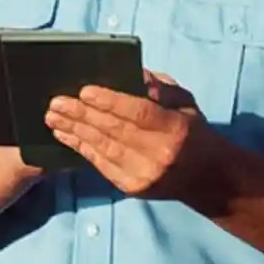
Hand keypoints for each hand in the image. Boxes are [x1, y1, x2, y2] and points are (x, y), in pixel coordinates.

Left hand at [44, 69, 217, 198]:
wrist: (209, 180)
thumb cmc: (194, 133)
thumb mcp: (186, 103)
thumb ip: (161, 88)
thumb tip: (134, 75)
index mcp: (175, 129)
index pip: (138, 113)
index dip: (110, 102)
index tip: (85, 90)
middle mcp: (159, 154)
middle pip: (114, 130)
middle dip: (82, 115)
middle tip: (57, 102)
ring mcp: (144, 174)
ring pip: (103, 148)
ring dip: (75, 131)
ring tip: (54, 117)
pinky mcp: (133, 188)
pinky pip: (101, 165)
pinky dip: (82, 149)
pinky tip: (66, 136)